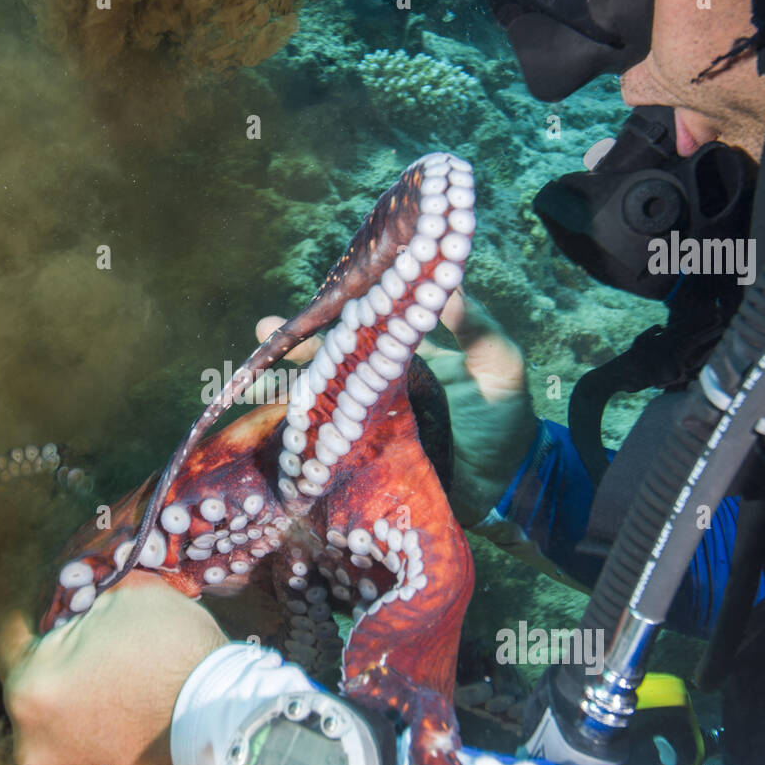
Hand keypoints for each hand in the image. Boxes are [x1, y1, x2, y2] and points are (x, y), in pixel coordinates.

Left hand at [0, 571, 229, 764]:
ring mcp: (60, 764)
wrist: (225, 718)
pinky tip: (125, 694)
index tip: (64, 600)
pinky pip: (81, 733)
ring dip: (76, 685)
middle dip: (59, 650)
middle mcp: (29, 736)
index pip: (15, 633)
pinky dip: (95, 713)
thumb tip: (84, 587)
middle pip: (34, 675)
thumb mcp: (126, 594)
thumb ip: (90, 593)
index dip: (42, 609)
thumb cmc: (173, 652)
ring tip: (114, 663)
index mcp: (29, 687)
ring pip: (56, 708)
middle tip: (92, 630)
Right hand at [256, 289, 536, 525]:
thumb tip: (450, 282)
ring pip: (320, 405)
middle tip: (260, 335)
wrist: (511, 483)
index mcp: (405, 358)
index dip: (330, 320)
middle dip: (292, 353)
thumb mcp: (498, 363)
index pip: (361, 331)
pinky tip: (279, 437)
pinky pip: (330, 450)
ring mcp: (371, 428)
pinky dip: (303, 443)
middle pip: (328, 366)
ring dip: (286, 396)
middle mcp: (380, 389)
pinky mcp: (368, 464)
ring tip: (253, 387)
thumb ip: (475, 327)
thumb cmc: (506, 417)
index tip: (306, 304)